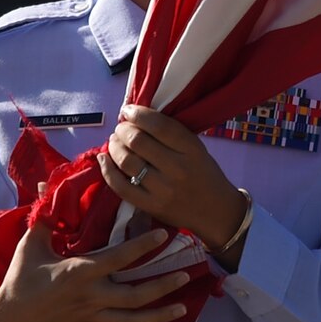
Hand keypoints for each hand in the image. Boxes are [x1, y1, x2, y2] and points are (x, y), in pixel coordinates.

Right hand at [0, 224, 188, 321]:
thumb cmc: (22, 280)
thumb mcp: (31, 246)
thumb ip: (46, 219)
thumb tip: (46, 186)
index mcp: (80, 272)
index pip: (118, 258)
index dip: (142, 246)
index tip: (164, 235)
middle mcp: (91, 298)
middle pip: (134, 294)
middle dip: (162, 285)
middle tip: (185, 274)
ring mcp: (92, 320)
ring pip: (133, 320)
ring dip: (159, 315)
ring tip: (183, 308)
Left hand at [102, 105, 248, 261]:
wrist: (215, 211)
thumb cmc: (205, 173)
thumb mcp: (197, 149)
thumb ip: (172, 135)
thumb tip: (136, 118)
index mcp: (192, 149)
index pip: (159, 125)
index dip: (138, 114)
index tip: (128, 110)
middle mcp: (177, 168)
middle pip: (138, 142)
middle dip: (123, 130)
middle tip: (121, 128)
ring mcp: (162, 189)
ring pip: (126, 162)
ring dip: (114, 146)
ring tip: (114, 141)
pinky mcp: (150, 206)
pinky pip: (120, 186)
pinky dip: (107, 170)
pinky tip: (104, 159)